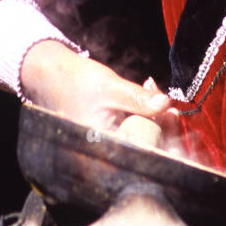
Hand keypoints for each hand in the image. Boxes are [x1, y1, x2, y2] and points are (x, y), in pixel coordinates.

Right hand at [20, 39, 179, 134]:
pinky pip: (131, 131)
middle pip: (144, 146)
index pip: (142, 150)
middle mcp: (103, 151)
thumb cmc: (74, 80)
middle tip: (171, 109)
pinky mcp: (107, 135)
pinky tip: (148, 99)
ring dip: (154, 120)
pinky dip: (142, 117)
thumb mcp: (111, 87)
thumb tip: (165, 103)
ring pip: (140, 138)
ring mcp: (106, 144)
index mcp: (103, 145)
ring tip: (154, 94)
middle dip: (161, 126)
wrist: (49, 74)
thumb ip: (138, 98)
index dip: (164, 139)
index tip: (176, 125)